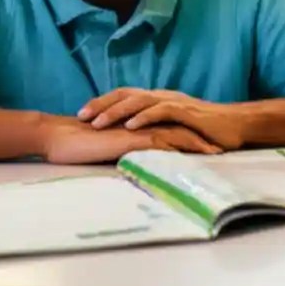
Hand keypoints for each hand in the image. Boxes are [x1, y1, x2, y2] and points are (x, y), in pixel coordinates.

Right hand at [39, 117, 220, 164]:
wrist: (59, 138)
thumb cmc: (79, 145)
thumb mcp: (109, 148)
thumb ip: (125, 148)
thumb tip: (140, 160)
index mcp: (137, 125)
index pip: (171, 128)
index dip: (191, 135)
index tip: (210, 144)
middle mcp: (141, 124)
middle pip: (180, 128)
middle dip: (202, 137)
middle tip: (225, 145)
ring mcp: (138, 130)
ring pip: (176, 134)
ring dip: (198, 143)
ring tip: (218, 152)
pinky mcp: (133, 138)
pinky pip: (162, 142)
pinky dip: (180, 149)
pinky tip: (194, 155)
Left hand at [77, 88, 245, 149]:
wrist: (237, 125)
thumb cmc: (206, 130)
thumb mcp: (174, 129)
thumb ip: (155, 129)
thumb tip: (132, 140)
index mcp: (158, 98)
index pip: (124, 96)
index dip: (103, 103)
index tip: (81, 114)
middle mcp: (163, 96)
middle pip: (125, 94)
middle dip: (101, 104)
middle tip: (80, 116)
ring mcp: (174, 102)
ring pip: (139, 101)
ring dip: (116, 111)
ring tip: (97, 122)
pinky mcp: (186, 112)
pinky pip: (161, 111)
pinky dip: (144, 117)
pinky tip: (130, 126)